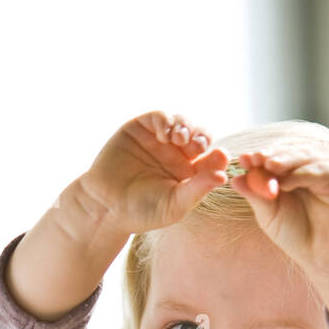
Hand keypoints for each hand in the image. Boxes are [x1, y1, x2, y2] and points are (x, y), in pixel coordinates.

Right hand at [76, 111, 229, 235]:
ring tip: (179, 139)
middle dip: (202, 137)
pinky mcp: (141, 128)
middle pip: (199, 136)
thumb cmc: (142, 212)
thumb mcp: (175, 204)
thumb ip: (198, 189)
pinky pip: (159, 117)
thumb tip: (223, 175)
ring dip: (185, 127)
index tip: (221, 156)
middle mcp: (177, 154)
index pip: (210, 159)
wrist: (106, 206)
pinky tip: (164, 134)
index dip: (218, 155)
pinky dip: (165, 121)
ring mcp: (158, 140)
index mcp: (189, 174)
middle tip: (198, 145)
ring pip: (182, 123)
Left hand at [229, 148, 328, 272]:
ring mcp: (326, 169)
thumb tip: (234, 179)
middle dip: (272, 154)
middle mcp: (309, 166)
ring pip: (304, 157)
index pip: (274, 156)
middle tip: (255, 158)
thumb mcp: (269, 214)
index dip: (260, 156)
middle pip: (289, 152)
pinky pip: (319, 171)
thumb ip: (255, 195)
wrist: (321, 254)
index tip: (243, 159)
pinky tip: (286, 182)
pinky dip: (302, 174)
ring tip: (269, 165)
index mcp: (291, 171)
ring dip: (286, 160)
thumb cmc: (295, 234)